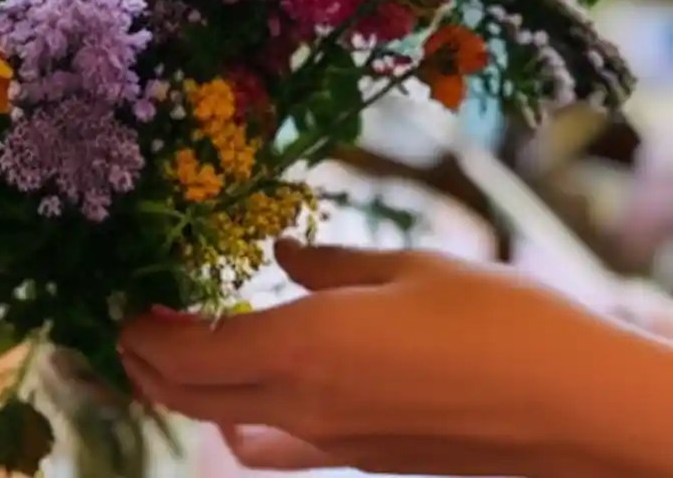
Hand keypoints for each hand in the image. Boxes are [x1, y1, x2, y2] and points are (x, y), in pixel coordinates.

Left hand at [119, 242, 672, 475]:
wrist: (579, 409)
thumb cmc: (500, 322)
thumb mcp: (409, 267)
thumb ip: (329, 261)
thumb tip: (280, 250)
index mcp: (301, 346)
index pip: (182, 353)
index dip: (141, 331)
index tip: (126, 303)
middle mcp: (302, 405)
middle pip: (187, 397)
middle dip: (143, 365)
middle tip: (129, 330)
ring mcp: (331, 442)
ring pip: (225, 426)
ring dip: (188, 395)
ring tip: (180, 358)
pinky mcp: (363, 459)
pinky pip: (279, 448)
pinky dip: (244, 423)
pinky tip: (258, 395)